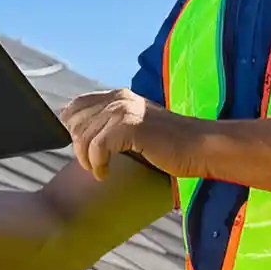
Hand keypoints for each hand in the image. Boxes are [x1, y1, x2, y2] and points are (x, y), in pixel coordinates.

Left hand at [59, 88, 204, 180]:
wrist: (198, 146)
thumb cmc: (169, 143)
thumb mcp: (135, 126)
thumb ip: (111, 123)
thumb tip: (78, 134)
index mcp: (118, 95)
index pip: (76, 105)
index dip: (72, 128)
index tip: (82, 149)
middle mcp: (118, 98)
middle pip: (74, 122)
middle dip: (78, 147)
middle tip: (93, 163)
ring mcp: (123, 110)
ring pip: (83, 137)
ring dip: (87, 160)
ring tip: (99, 170)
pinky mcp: (129, 127)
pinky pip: (97, 148)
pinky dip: (97, 165)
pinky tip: (105, 174)